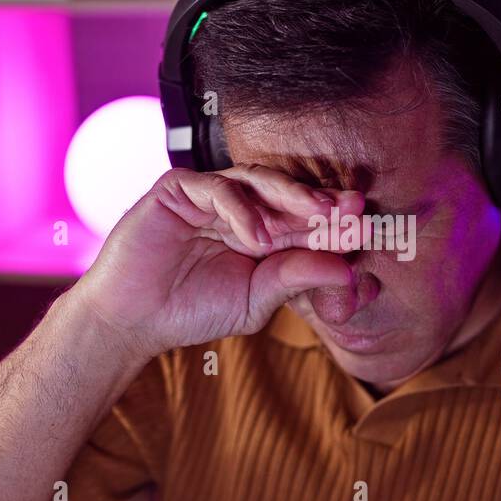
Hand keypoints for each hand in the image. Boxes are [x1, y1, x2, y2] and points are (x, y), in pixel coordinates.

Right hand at [72, 165, 363, 356]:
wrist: (133, 320)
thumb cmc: (192, 310)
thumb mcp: (257, 299)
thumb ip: (297, 278)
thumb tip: (348, 270)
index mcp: (262, 232)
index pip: (304, 220)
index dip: (335, 222)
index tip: (368, 226)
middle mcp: (239, 207)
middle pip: (287, 193)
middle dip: (322, 200)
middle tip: (352, 208)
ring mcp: (208, 195)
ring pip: (257, 180)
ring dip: (290, 197)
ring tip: (316, 216)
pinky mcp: (177, 189)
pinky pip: (216, 187)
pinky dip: (240, 210)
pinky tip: (255, 237)